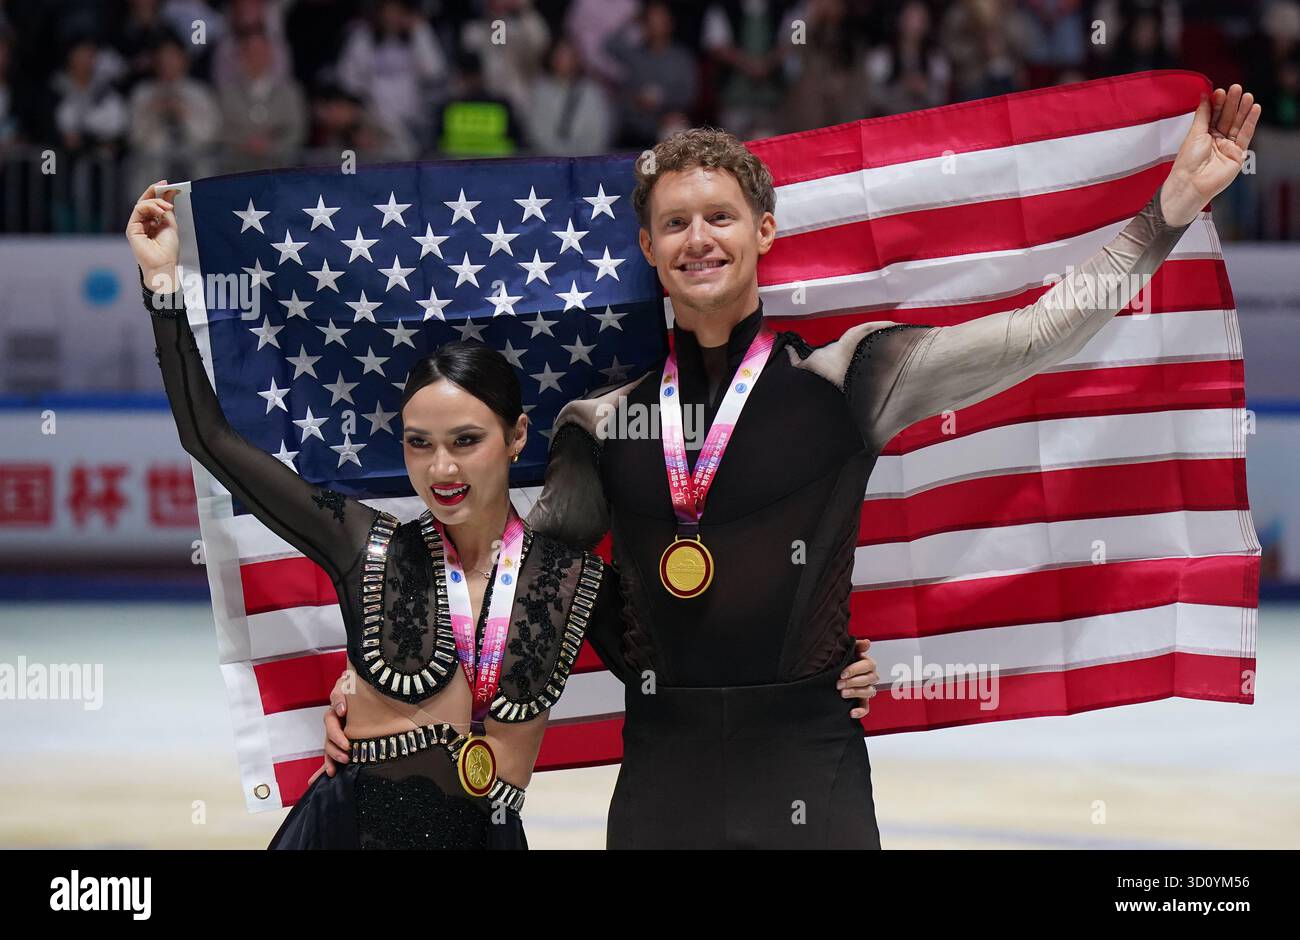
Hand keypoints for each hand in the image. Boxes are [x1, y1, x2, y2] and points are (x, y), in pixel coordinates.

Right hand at [125, 179, 180, 292]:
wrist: (164, 264)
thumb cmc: (168, 249)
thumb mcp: (170, 224)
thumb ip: (168, 209)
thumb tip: (170, 192)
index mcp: (152, 223)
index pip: (153, 204)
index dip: (159, 193)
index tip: (169, 185)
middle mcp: (143, 223)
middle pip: (145, 202)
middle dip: (154, 191)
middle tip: (164, 184)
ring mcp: (136, 225)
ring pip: (142, 204)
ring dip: (155, 202)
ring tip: (167, 207)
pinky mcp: (132, 228)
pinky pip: (138, 210)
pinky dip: (149, 207)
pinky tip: (160, 210)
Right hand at [315, 670, 351, 779]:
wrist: (369, 706)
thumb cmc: (362, 695)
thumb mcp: (354, 686)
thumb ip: (348, 686)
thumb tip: (344, 682)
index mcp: (339, 706)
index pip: (335, 701)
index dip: (338, 704)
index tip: (344, 711)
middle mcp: (335, 721)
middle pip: (330, 730)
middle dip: (337, 739)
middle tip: (347, 746)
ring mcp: (335, 736)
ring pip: (329, 747)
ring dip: (332, 756)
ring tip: (340, 764)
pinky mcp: (338, 749)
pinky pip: (328, 760)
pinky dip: (321, 770)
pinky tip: (313, 781)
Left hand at [838, 638, 878, 719]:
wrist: (833, 674)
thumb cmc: (843, 661)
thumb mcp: (848, 652)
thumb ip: (857, 646)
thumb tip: (867, 642)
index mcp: (868, 664)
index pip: (868, 665)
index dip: (855, 669)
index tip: (842, 673)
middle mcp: (870, 677)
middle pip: (868, 680)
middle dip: (853, 682)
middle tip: (839, 684)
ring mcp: (867, 689)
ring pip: (868, 692)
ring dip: (855, 693)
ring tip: (842, 694)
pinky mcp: (862, 702)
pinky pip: (866, 708)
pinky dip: (860, 711)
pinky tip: (852, 712)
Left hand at [1161, 84, 1260, 226]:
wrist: (1191, 184)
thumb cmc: (1188, 161)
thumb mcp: (1195, 133)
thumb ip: (1202, 114)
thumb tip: (1204, 96)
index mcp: (1204, 135)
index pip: (1214, 115)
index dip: (1218, 103)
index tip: (1220, 91)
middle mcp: (1217, 140)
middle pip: (1226, 118)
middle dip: (1231, 103)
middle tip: (1236, 88)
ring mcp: (1228, 147)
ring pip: (1237, 125)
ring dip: (1243, 110)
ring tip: (1247, 95)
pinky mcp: (1238, 155)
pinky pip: (1245, 136)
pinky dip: (1250, 122)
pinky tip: (1254, 109)